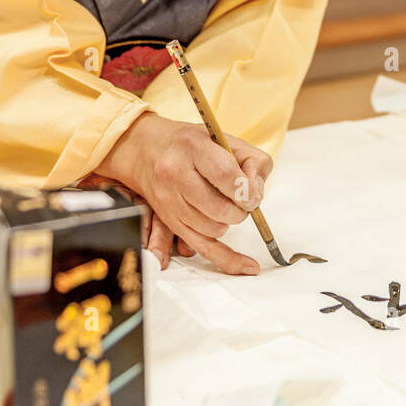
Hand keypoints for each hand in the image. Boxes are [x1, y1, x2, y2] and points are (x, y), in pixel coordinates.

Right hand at [97, 111, 272, 274]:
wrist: (148, 150)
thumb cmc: (192, 145)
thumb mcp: (225, 139)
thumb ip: (253, 161)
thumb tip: (256, 194)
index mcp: (192, 147)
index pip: (225, 176)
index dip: (246, 191)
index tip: (252, 195)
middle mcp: (176, 174)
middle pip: (220, 208)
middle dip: (240, 208)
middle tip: (240, 199)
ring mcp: (170, 201)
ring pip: (214, 228)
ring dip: (229, 221)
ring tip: (224, 204)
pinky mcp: (171, 221)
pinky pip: (204, 248)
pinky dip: (228, 260)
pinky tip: (248, 266)